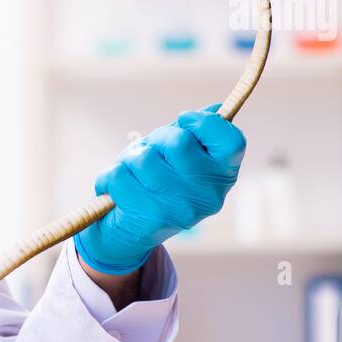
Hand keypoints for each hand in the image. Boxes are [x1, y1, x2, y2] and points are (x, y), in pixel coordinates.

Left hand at [73, 102, 245, 274]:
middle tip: (149, 153)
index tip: (183, 119)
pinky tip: (117, 190)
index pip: (232, 140)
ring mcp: (181, 209)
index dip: (205, 123)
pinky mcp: (151, 218)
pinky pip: (119, 175)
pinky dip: (109, 177)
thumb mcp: (180, 157)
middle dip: (155, 140)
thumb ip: (196, 133)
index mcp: (223, 176)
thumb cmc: (156, 182)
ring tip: (132, 174)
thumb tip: (215, 108)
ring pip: (144, 157)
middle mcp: (209, 196)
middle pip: (178, 141)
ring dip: (129, 158)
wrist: (129, 233)